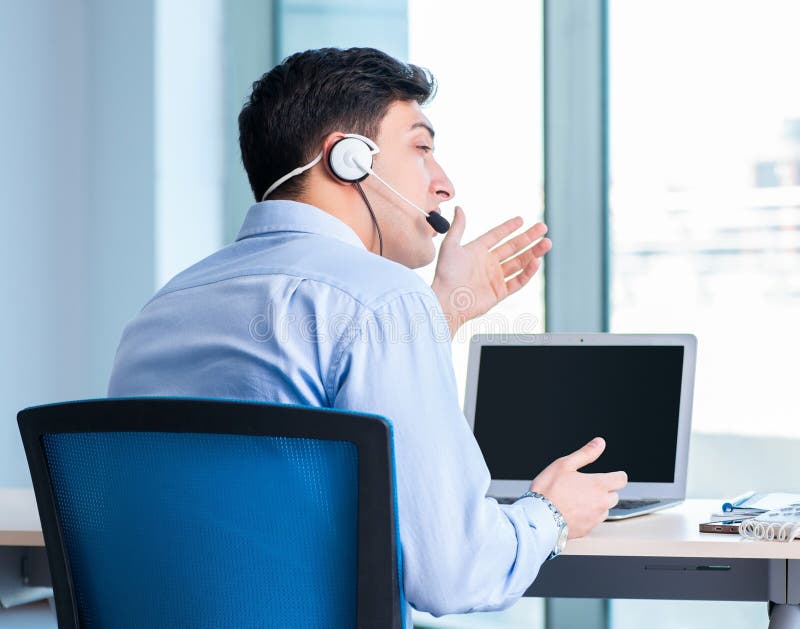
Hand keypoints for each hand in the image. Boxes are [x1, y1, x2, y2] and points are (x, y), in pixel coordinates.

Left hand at [431, 206, 551, 337]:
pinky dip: (528, 272)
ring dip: (533, 253)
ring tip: (547, 243)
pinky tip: (536, 261)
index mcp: (476, 251)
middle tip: (543, 228)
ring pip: (519, 262)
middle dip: (528, 238)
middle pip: (512, 248)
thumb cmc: (446, 274)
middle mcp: (487, 263)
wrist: (447, 300)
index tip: (521, 219)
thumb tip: (459, 207)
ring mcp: (495, 278)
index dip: (508, 228)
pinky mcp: (500, 292)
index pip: (496, 236)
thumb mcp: (450, 246)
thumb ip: (458, 227)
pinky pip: (518, 280)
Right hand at [529, 437, 626, 538]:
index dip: (616, 476)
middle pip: (614, 496)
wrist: (538, 517)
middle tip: (587, 487)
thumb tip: (599, 443)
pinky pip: (593, 521)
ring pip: (604, 510)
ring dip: (597, 504)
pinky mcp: (587, 530)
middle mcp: (601, 503)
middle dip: (605, 491)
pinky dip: (587, 516)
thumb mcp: (564, 464)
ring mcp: (595, 518)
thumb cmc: (549, 490)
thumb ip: (585, 453)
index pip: (621, 480)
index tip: (611, 476)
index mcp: (598, 485)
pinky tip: (573, 511)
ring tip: (577, 500)